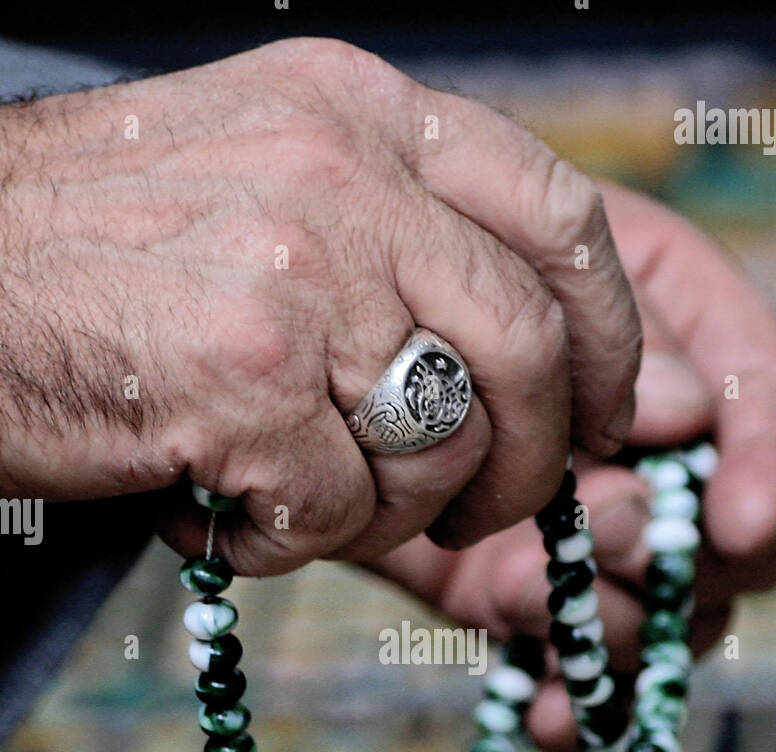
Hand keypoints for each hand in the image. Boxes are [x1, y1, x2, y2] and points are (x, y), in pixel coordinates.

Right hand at [0, 37, 640, 574]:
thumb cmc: (98, 253)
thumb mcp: (260, 178)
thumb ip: (396, 234)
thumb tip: (539, 352)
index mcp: (359, 112)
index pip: (559, 213)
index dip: (610, 334)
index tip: (610, 414)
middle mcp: (341, 177)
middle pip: (524, 345)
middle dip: (533, 461)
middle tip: (484, 513)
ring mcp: (294, 275)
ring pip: (441, 445)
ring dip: (394, 515)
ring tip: (311, 508)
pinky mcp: (241, 381)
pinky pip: (339, 512)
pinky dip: (292, 546)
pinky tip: (231, 521)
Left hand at [372, 183, 775, 750]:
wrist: (310, 345)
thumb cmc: (408, 267)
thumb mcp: (509, 261)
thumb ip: (604, 328)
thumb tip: (686, 413)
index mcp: (672, 328)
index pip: (764, 393)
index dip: (768, 463)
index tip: (735, 522)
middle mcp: (647, 446)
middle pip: (730, 532)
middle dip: (672, 553)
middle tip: (601, 538)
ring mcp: (589, 529)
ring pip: (660, 612)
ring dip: (607, 624)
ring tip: (514, 591)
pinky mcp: (526, 590)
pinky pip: (578, 664)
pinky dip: (573, 700)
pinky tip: (545, 715)